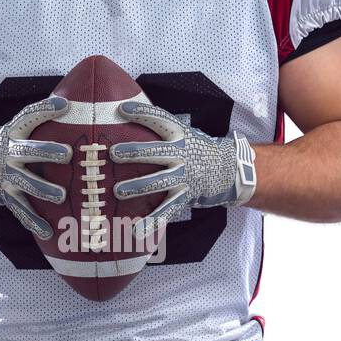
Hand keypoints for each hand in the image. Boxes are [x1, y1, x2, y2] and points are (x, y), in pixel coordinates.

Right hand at [0, 95, 72, 239]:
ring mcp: (7, 177)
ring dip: (45, 189)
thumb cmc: (5, 145)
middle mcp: (9, 154)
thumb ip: (38, 120)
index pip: (28, 117)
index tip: (63, 105)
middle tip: (67, 154)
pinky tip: (49, 232)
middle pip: (29, 151)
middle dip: (47, 152)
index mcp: (13, 133)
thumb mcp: (14, 129)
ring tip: (62, 195)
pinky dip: (35, 222)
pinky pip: (22, 211)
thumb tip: (71, 102)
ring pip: (27, 183)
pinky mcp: (7, 196)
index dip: (44, 110)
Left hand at [109, 99, 256, 228]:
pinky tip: (135, 231)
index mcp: (179, 135)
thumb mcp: (183, 133)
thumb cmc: (195, 148)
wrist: (227, 170)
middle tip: (113, 154)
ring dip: (137, 187)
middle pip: (156, 153)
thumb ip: (160, 128)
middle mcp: (181, 155)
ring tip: (118, 191)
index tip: (122, 110)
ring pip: (158, 182)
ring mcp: (183, 177)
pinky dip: (151, 222)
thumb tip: (125, 112)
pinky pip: (166, 210)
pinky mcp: (183, 196)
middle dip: (134, 153)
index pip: (160, 120)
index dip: (142, 113)